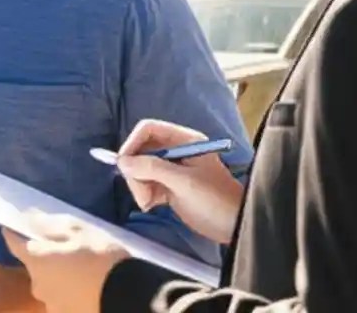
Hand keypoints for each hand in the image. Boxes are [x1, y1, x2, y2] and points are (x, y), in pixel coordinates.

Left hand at [2, 211, 128, 312]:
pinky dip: (68, 293)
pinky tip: (85, 288)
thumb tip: (27, 216)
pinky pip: (61, 299)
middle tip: (66, 251)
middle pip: (34, 267)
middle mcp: (37, 284)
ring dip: (57, 278)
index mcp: (36, 260)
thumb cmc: (100, 257)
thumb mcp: (77, 230)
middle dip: (44, 258)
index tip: (14, 228)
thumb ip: (48, 224)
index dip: (13, 234)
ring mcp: (50, 303)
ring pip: (48, 285)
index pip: (14, 244)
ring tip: (80, 272)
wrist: (125, 295)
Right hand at [117, 119, 243, 244]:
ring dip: (139, 185)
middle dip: (136, 171)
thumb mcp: (183, 182)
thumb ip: (152, 168)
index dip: (133, 144)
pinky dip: (145, 194)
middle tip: (142, 194)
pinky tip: (153, 205)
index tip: (124, 165)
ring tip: (149, 203)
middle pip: (141, 150)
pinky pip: (146, 184)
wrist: (234, 227)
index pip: (149, 130)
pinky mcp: (169, 187)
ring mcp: (172, 169)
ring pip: (141, 169)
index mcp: (184, 140)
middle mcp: (176, 151)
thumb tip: (122, 161)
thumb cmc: (214, 200)